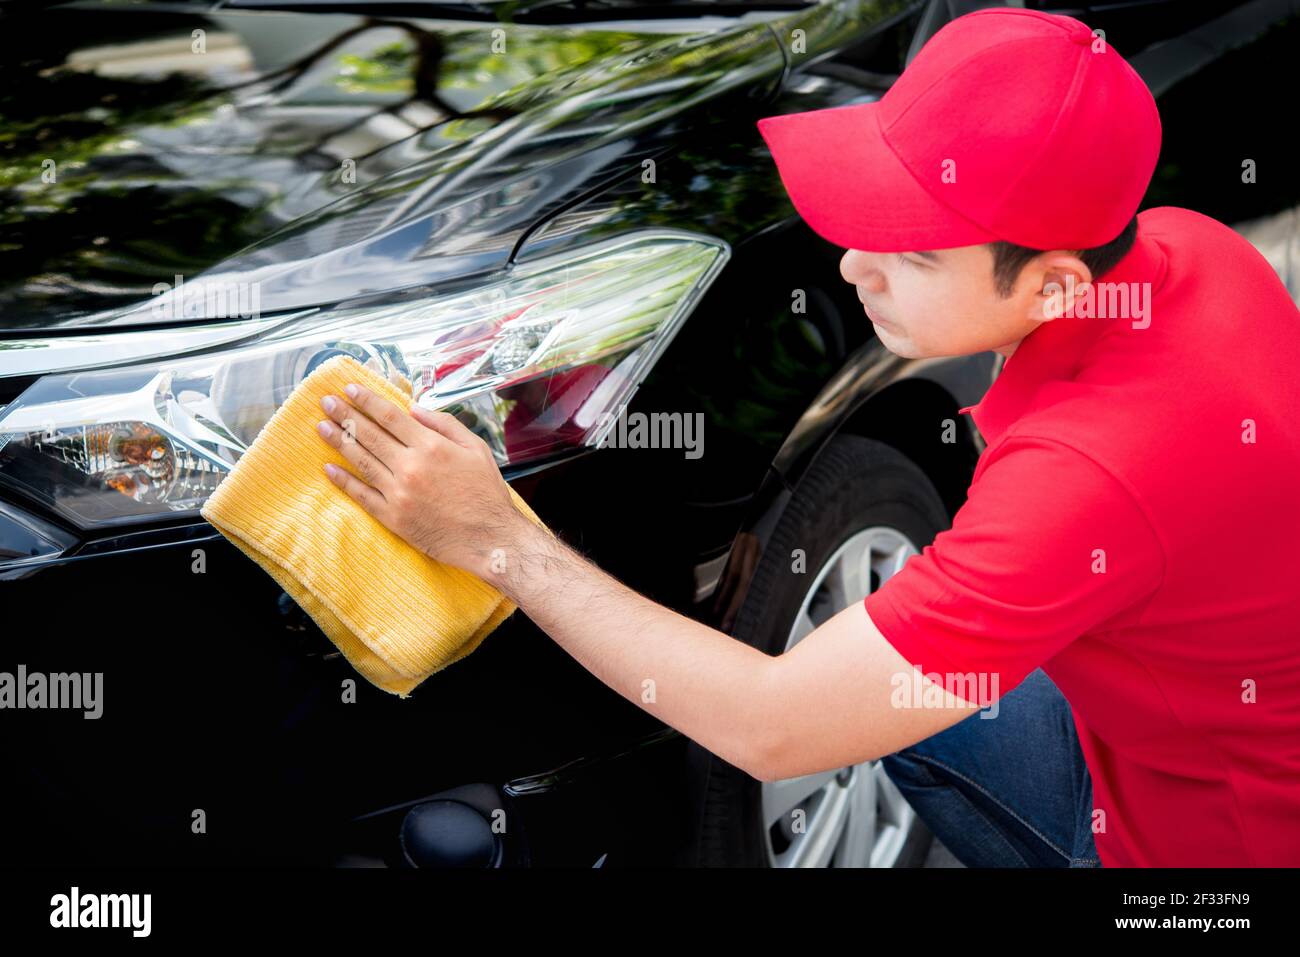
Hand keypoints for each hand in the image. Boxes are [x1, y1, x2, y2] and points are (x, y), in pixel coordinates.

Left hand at [313, 380, 526, 576]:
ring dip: (338, 442)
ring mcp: (399, 493)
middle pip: (369, 434)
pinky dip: (344, 482)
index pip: (390, 416)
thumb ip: (445, 424)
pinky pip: (362, 496)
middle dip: (345, 414)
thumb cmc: (487, 492)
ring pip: (361, 461)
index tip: (349, 389)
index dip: (367, 400)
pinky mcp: (393, 518)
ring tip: (321, 427)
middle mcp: (410, 466)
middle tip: (326, 401)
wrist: (490, 538)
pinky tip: (329, 469)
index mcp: (431, 446)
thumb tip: (414, 408)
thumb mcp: (476, 448)